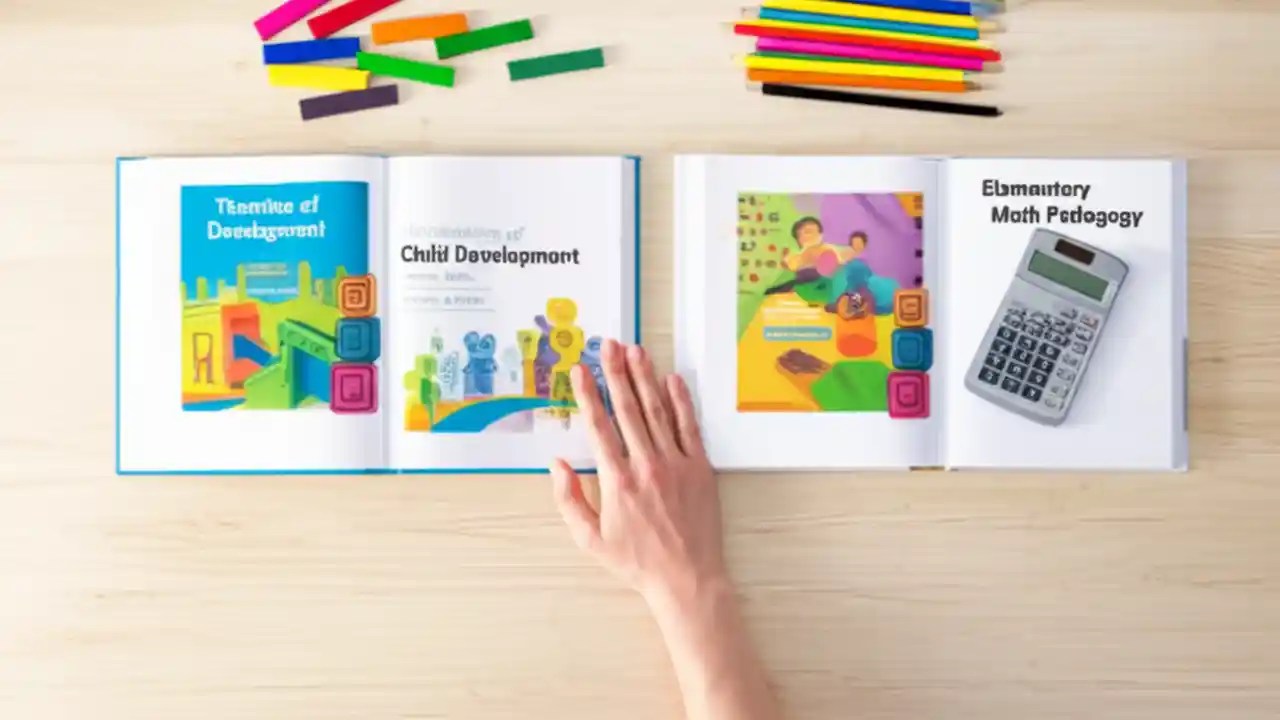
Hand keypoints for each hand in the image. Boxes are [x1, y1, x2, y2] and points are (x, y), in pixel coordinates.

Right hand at [551, 340, 724, 606]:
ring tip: (636, 351)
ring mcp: (676, 464)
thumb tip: (557, 465)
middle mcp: (646, 465)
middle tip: (608, 344)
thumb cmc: (637, 563)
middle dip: (616, 373)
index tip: (579, 370)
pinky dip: (681, 401)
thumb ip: (569, 501)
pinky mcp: (699, 468)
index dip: (588, 395)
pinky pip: (689, 427)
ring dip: (645, 378)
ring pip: (658, 411)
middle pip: (628, 409)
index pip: (599, 427)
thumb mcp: (591, 541)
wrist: (688, 578)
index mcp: (618, 481)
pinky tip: (672, 379)